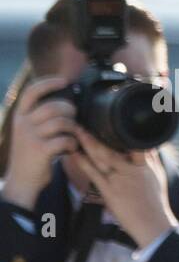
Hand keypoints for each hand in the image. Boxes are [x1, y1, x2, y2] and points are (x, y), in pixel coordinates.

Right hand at [0, 75, 77, 209]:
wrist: (22, 180)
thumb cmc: (31, 154)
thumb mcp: (28, 131)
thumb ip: (40, 117)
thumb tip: (64, 103)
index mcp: (20, 116)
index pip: (32, 91)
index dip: (49, 83)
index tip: (65, 80)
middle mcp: (23, 124)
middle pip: (53, 106)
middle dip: (70, 110)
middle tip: (74, 119)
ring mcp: (30, 137)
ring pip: (61, 122)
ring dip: (73, 128)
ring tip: (74, 135)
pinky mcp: (40, 151)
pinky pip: (64, 140)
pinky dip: (72, 144)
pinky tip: (71, 148)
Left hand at [63, 127, 176, 249]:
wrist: (152, 225)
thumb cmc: (155, 202)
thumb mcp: (158, 177)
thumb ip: (150, 159)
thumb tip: (147, 143)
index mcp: (145, 166)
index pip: (135, 142)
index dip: (121, 129)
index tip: (108, 118)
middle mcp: (132, 171)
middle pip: (112, 148)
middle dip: (96, 134)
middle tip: (81, 120)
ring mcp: (119, 181)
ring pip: (101, 158)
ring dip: (87, 143)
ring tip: (74, 130)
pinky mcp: (109, 192)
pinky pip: (93, 173)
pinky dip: (83, 162)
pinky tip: (74, 152)